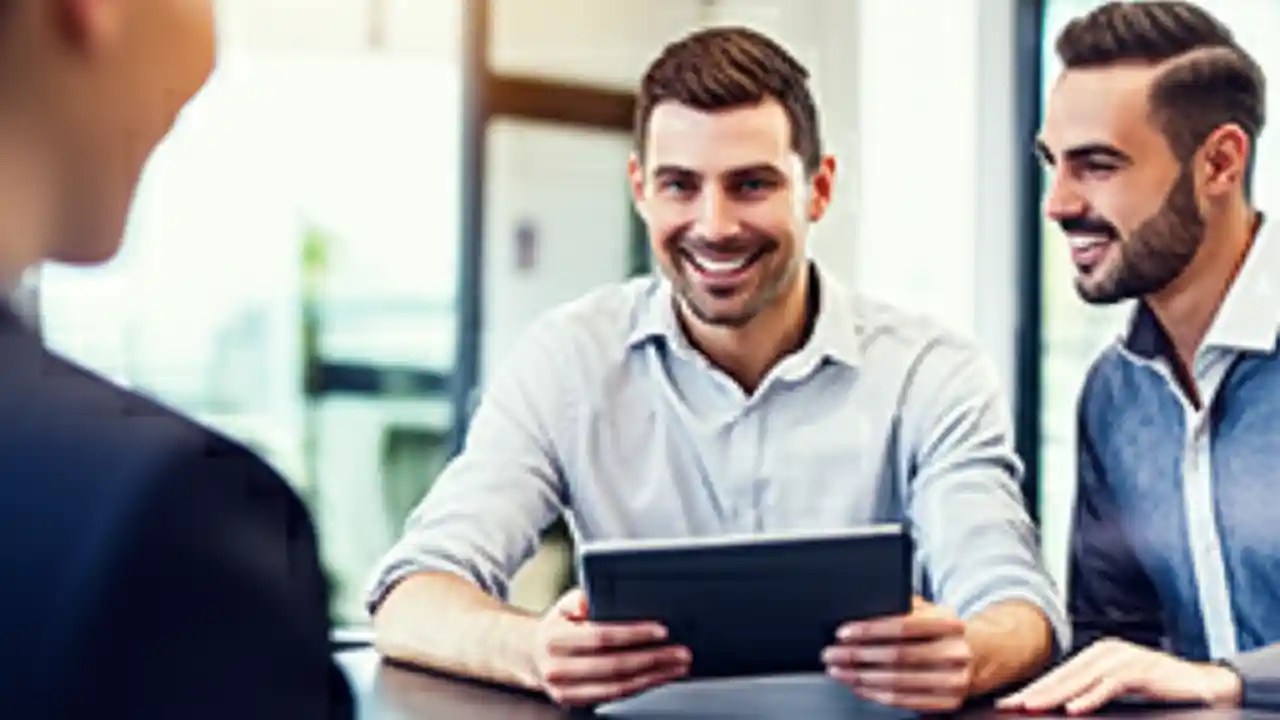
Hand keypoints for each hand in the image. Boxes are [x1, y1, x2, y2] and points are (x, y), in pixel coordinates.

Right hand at [528, 588, 690, 706]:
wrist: (529, 655)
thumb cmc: (555, 626)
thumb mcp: (562, 605)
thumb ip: (580, 598)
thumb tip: (592, 599)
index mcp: (553, 639)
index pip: (600, 637)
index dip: (634, 634)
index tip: (662, 631)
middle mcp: (557, 669)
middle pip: (615, 666)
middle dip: (653, 659)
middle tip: (680, 652)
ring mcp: (566, 690)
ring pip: (618, 687)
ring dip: (654, 677)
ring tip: (677, 666)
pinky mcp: (576, 703)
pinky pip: (615, 697)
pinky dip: (641, 686)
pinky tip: (659, 677)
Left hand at [823, 597, 973, 711]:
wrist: (972, 654)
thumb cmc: (936, 630)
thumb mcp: (925, 610)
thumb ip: (900, 606)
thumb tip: (859, 608)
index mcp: (949, 622)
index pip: (903, 625)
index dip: (869, 630)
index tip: (842, 633)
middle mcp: (956, 651)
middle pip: (897, 656)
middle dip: (857, 656)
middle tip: (831, 654)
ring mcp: (955, 680)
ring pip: (897, 681)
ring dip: (860, 677)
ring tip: (838, 671)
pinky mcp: (948, 702)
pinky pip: (904, 701)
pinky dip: (875, 694)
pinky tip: (858, 686)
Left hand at [996, 638, 1242, 714]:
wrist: (1204, 685)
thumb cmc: (1158, 689)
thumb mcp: (1117, 689)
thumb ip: (1090, 692)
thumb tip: (1059, 705)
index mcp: (1096, 655)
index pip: (1058, 675)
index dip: (1032, 689)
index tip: (1007, 702)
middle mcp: (1106, 652)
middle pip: (1064, 675)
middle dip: (1035, 691)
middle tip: (1010, 704)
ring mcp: (1124, 658)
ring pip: (1082, 679)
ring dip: (1056, 694)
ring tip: (1032, 706)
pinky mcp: (1142, 670)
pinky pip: (1111, 685)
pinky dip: (1091, 697)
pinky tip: (1075, 709)